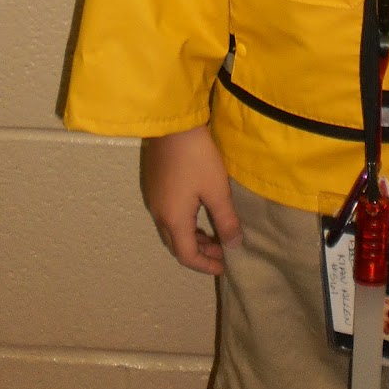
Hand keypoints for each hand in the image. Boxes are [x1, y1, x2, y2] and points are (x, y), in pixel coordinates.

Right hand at [141, 126, 242, 274]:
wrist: (172, 123)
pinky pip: (168, 215)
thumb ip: (226, 220)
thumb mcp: (217, 189)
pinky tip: (198, 210)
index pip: (187, 256)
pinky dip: (184, 223)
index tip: (224, 265)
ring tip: (213, 232)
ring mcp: (153, 199)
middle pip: (177, 245)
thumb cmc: (197, 157)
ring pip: (171, 230)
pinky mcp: (154, 185)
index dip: (206, 265)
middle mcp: (159, 214)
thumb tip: (234, 246)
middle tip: (221, 249)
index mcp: (174, 219)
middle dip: (199, 252)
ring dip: (192, 237)